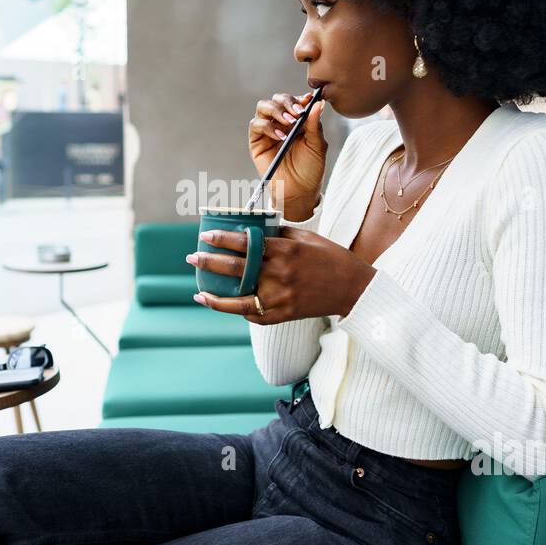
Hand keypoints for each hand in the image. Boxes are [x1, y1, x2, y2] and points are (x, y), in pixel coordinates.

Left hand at [186, 226, 375, 323]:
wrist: (353, 289)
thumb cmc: (330, 258)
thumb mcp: (307, 238)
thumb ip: (279, 234)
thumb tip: (253, 230)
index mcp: (285, 250)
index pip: (246, 243)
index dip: (222, 239)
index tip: (206, 235)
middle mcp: (280, 274)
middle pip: (236, 269)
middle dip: (209, 262)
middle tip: (192, 257)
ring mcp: (281, 297)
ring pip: (238, 300)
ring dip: (215, 296)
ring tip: (199, 292)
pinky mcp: (283, 314)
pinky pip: (253, 315)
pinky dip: (238, 310)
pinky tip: (224, 304)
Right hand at [248, 91, 326, 218]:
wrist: (299, 190)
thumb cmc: (310, 168)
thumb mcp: (317, 145)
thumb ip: (315, 124)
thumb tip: (318, 103)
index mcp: (297, 120)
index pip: (294, 100)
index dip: (299, 98)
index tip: (309, 99)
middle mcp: (280, 122)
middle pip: (277, 99)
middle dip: (287, 102)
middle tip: (298, 112)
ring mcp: (267, 130)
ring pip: (264, 106)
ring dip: (276, 110)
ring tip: (289, 123)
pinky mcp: (257, 141)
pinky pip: (256, 125)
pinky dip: (268, 126)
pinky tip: (281, 136)